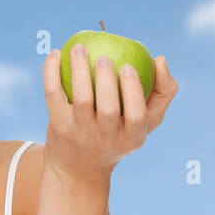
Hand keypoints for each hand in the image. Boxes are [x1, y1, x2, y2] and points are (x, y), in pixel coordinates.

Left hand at [41, 44, 177, 183]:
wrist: (78, 167)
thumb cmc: (119, 133)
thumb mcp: (146, 122)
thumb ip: (162, 91)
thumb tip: (160, 59)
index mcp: (132, 137)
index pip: (137, 115)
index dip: (133, 90)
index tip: (128, 66)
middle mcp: (106, 139)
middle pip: (109, 109)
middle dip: (107, 79)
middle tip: (104, 57)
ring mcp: (81, 135)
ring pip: (81, 99)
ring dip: (79, 70)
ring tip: (79, 48)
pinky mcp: (58, 127)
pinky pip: (54, 95)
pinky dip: (52, 73)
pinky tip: (55, 53)